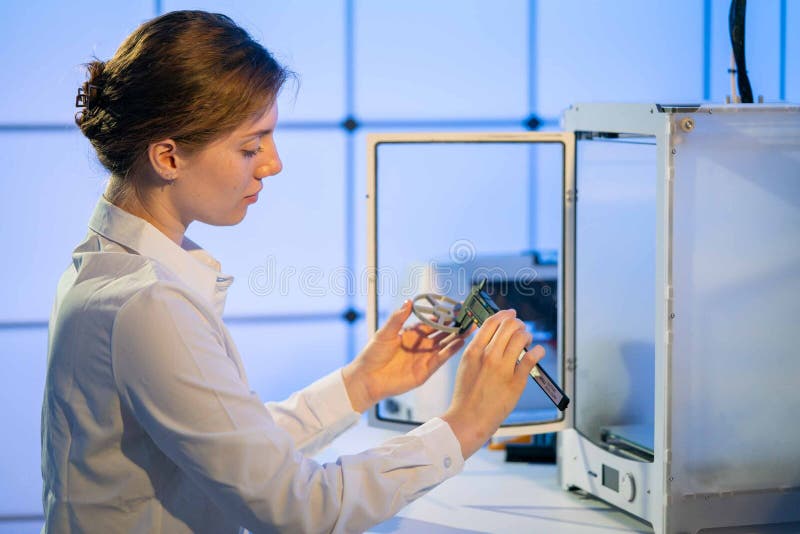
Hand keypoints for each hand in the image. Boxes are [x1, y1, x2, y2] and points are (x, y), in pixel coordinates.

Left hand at [342, 300, 471, 412]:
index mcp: (412, 334)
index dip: (444, 314)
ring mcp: (424, 357)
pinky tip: (460, 342)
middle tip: (469, 316)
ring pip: (445, 345)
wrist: (366, 379)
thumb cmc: (372, 355)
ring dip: (457, 337)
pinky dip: (451, 351)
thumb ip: (398, 318)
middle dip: (455, 325)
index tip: (456, 306)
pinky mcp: (425, 371)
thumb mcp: (385, 333)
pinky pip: (440, 359)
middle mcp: (421, 345)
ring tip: (470, 327)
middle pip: (442, 333)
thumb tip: (408, 301)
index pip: (432, 322)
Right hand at [441, 309, 544, 458]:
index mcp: (474, 351)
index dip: (504, 314)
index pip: (491, 323)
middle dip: (518, 324)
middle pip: (508, 326)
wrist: (469, 418)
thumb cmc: (466, 395)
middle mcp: (488, 356)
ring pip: (521, 338)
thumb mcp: (466, 366)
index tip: (510, 313)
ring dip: (527, 335)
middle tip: (521, 329)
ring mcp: (503, 368)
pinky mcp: (516, 381)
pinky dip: (537, 351)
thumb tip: (492, 336)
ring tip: (528, 342)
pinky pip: (531, 358)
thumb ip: (477, 350)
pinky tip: (538, 352)